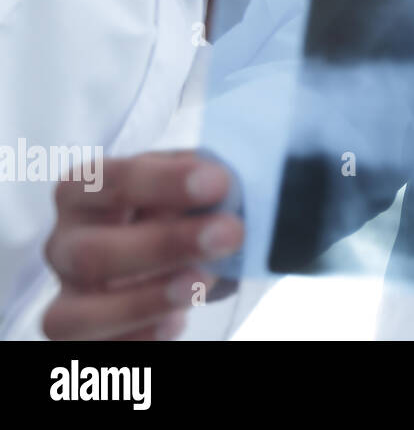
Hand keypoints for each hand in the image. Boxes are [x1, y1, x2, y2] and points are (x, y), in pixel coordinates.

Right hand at [43, 152, 243, 339]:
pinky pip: (100, 350)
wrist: (177, 249)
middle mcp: (64, 244)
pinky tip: (177, 321)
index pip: (110, 182)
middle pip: (92, 253)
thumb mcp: (187, 181)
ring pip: (80, 314)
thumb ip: (199, 182)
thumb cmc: (177, 206)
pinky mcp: (82, 338)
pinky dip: (140, 338)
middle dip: (165, 245)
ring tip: (202, 282)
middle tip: (229, 233)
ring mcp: (69, 295)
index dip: (163, 183)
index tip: (218, 183)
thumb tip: (224, 191)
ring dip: (145, 301)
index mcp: (83, 191)